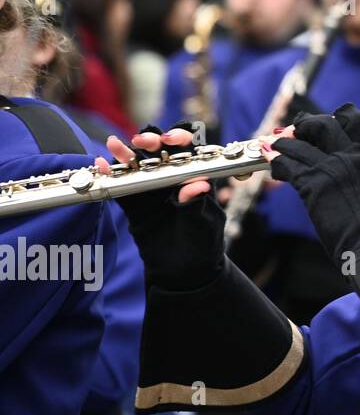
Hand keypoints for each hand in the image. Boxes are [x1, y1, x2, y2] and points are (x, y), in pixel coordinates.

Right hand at [98, 123, 225, 291]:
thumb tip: (198, 185)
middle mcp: (173, 181)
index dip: (180, 141)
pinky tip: (101, 167)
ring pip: (137, 168)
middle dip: (149, 143)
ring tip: (113, 146)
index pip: (190, 153)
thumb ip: (197, 205)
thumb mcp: (203, 225)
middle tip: (140, 141)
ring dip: (125, 155)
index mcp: (195, 179)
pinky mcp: (135, 206)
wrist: (184, 273)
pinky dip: (111, 178)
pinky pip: (122, 189)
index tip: (170, 141)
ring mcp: (152, 192)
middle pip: (160, 154)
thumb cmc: (203, 246)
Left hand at [265, 103, 359, 262]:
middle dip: (303, 125)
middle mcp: (348, 156)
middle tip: (292, 131)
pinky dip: (277, 164)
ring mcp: (330, 169)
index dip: (337, 115)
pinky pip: (287, 166)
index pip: (354, 119)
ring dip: (281, 145)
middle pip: (322, 124)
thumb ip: (350, 166)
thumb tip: (327, 158)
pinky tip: (275, 167)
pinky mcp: (313, 185)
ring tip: (272, 147)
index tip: (321, 122)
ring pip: (297, 144)